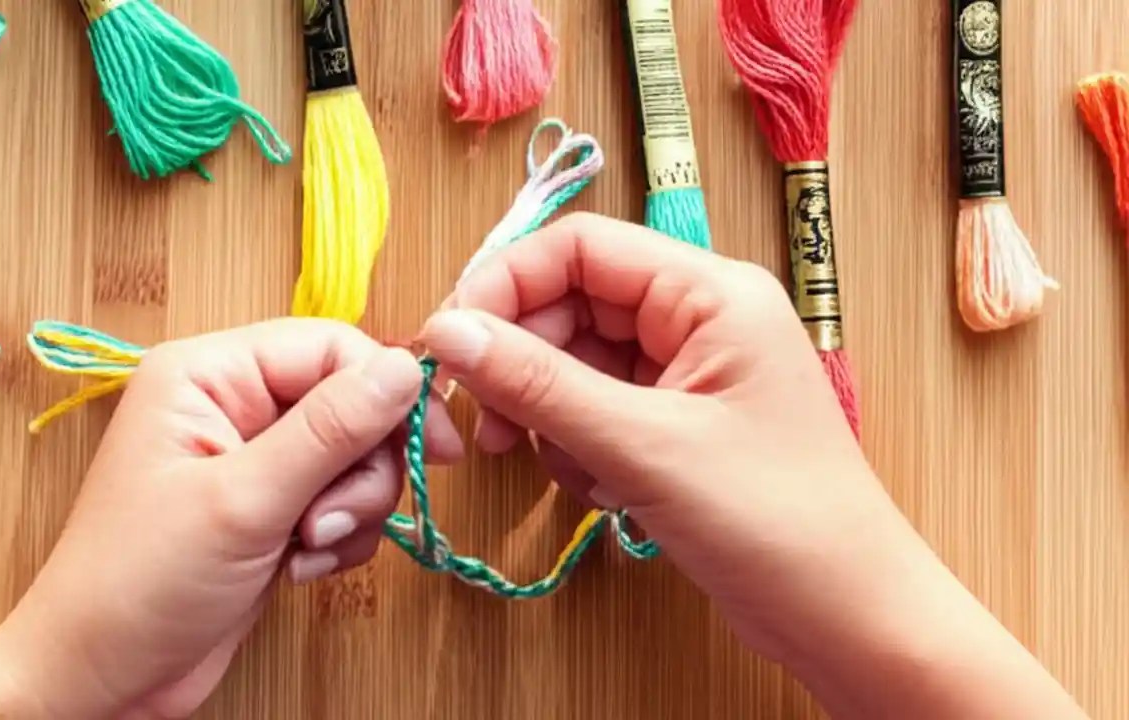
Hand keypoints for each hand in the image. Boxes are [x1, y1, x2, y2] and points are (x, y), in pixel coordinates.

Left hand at [0, 319, 460, 718]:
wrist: (103, 681)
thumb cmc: (140, 583)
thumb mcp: (244, 501)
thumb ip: (330, 430)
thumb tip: (407, 368)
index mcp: (209, 374)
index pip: (330, 348)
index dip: (388, 391)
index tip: (435, 446)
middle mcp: (233, 405)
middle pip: (351, 403)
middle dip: (360, 469)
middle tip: (328, 521)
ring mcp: (254, 459)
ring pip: (355, 458)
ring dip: (350, 511)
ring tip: (305, 548)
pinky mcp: (271, 507)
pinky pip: (342, 501)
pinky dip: (338, 539)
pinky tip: (298, 570)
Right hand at [419, 213, 1083, 718]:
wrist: (848, 618)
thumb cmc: (774, 521)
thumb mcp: (645, 446)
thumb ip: (540, 385)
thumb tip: (447, 330)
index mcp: (709, 292)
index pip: (581, 247)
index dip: (506, 283)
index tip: (449, 339)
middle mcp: (697, 318)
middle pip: (571, 304)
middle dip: (521, 361)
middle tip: (489, 426)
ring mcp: (687, 374)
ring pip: (576, 362)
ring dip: (548, 413)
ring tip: (569, 468)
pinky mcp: (677, 425)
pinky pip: (595, 409)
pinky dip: (577, 445)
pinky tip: (603, 489)